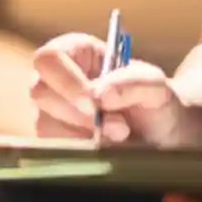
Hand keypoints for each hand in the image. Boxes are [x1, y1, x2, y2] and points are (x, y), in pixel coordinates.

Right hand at [29, 33, 185, 145]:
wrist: (160, 138)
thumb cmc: (154, 102)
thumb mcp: (155, 85)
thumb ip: (133, 82)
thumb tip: (100, 95)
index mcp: (75, 52)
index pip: (49, 58)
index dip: (66, 81)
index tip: (93, 103)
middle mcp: (55, 79)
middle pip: (40, 92)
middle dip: (79, 114)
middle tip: (118, 126)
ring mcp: (50, 111)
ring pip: (45, 123)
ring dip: (85, 134)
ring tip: (120, 134)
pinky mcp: (52, 139)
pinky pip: (54, 147)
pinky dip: (82, 150)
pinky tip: (105, 145)